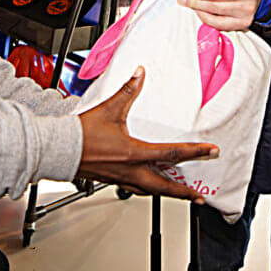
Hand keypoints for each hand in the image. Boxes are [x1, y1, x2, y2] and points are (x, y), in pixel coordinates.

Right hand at [77, 68, 217, 202]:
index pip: (172, 153)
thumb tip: (139, 74)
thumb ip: (127, 91)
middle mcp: (131, 170)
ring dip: (167, 194)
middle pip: (165, 186)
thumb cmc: (82, 134)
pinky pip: (136, 189)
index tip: (210, 151)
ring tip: (179, 195)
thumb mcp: (109, 109)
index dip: (195, 152)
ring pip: (151, 191)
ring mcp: (122, 178)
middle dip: (184, 192)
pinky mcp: (113, 180)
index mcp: (134, 153)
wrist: (60, 150)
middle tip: (199, 196)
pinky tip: (148, 187)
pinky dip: (147, 190)